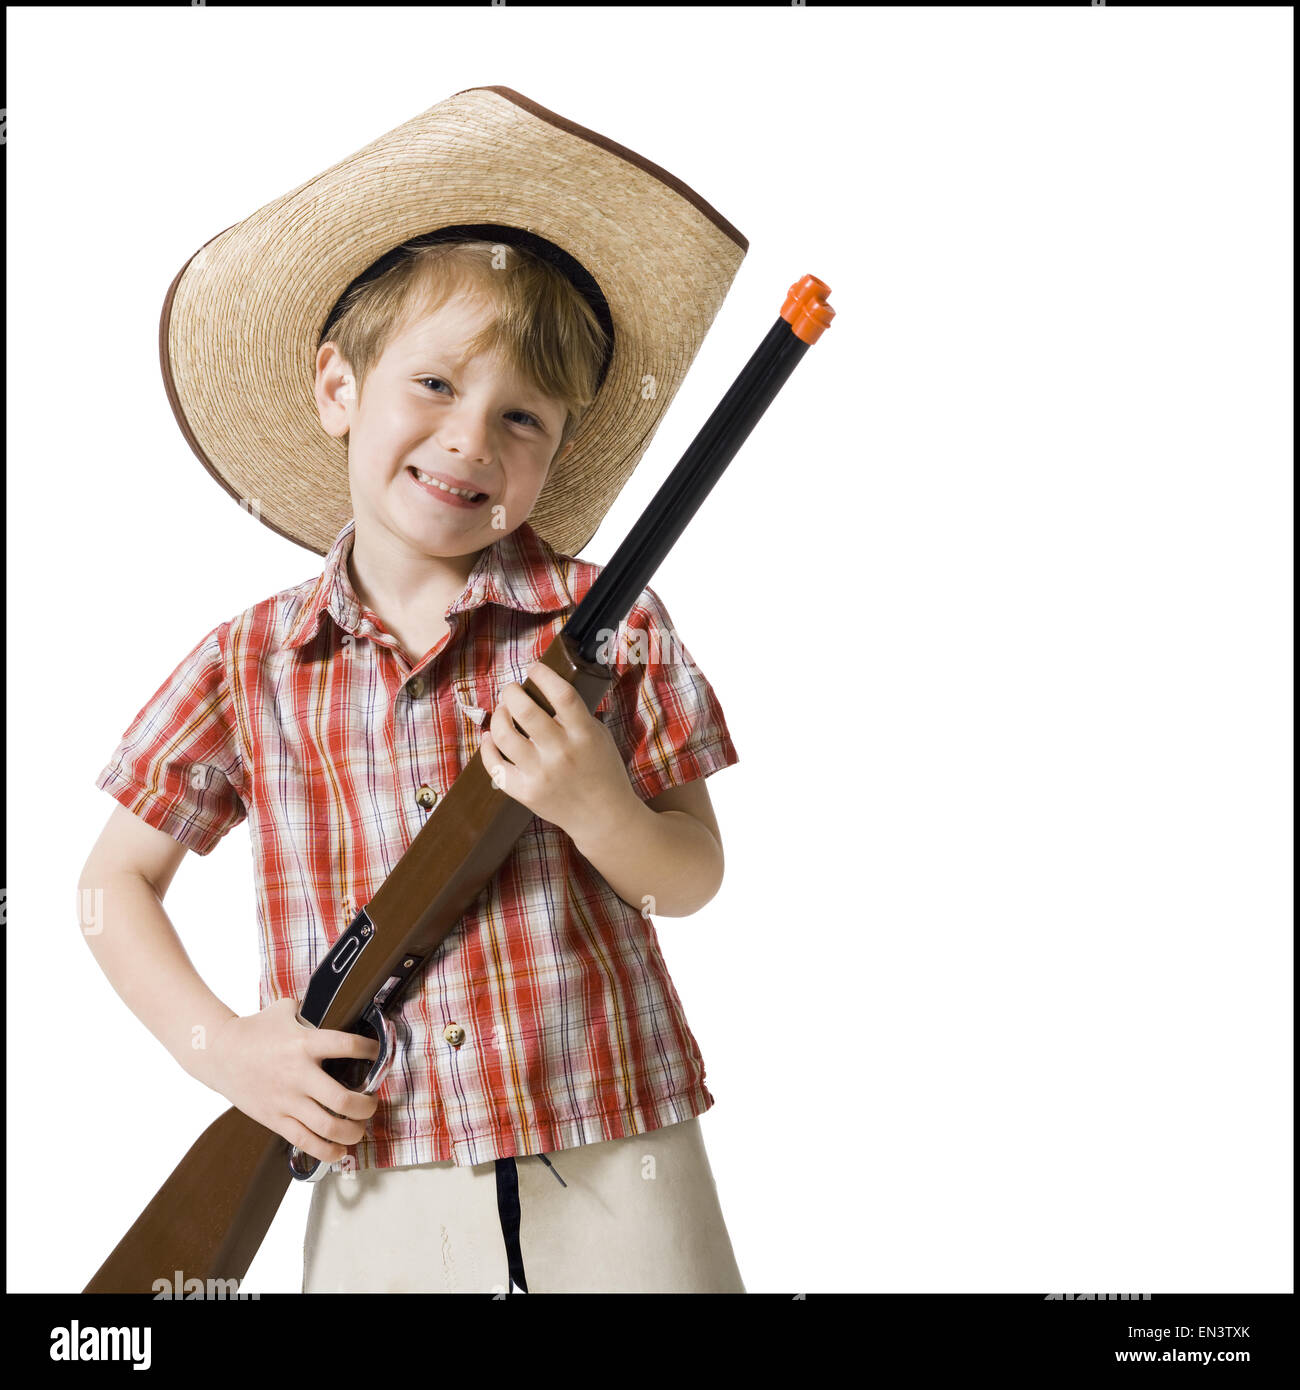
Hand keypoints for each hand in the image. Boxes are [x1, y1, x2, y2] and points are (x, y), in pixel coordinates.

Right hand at [199, 998, 380, 1164]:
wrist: (219, 1053)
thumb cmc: (256, 1029)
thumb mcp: (286, 1010)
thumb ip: (312, 1011)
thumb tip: (338, 1004)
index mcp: (305, 1043)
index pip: (348, 1046)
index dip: (371, 1051)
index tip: (378, 1054)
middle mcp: (298, 1074)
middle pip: (343, 1100)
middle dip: (367, 1106)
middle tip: (372, 1103)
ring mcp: (286, 1100)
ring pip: (328, 1127)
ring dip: (353, 1132)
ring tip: (360, 1128)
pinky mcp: (274, 1119)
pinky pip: (305, 1141)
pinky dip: (328, 1151)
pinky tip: (340, 1151)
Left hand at [479, 661, 640, 845]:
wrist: (602, 816)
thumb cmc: (602, 770)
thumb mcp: (598, 736)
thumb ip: (575, 715)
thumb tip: (542, 689)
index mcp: (584, 735)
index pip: (562, 695)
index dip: (543, 675)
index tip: (534, 668)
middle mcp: (561, 753)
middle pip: (525, 711)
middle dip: (511, 692)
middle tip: (510, 690)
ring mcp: (541, 774)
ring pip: (504, 735)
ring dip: (498, 716)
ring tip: (502, 711)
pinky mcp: (525, 792)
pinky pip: (495, 765)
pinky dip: (487, 746)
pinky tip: (489, 737)